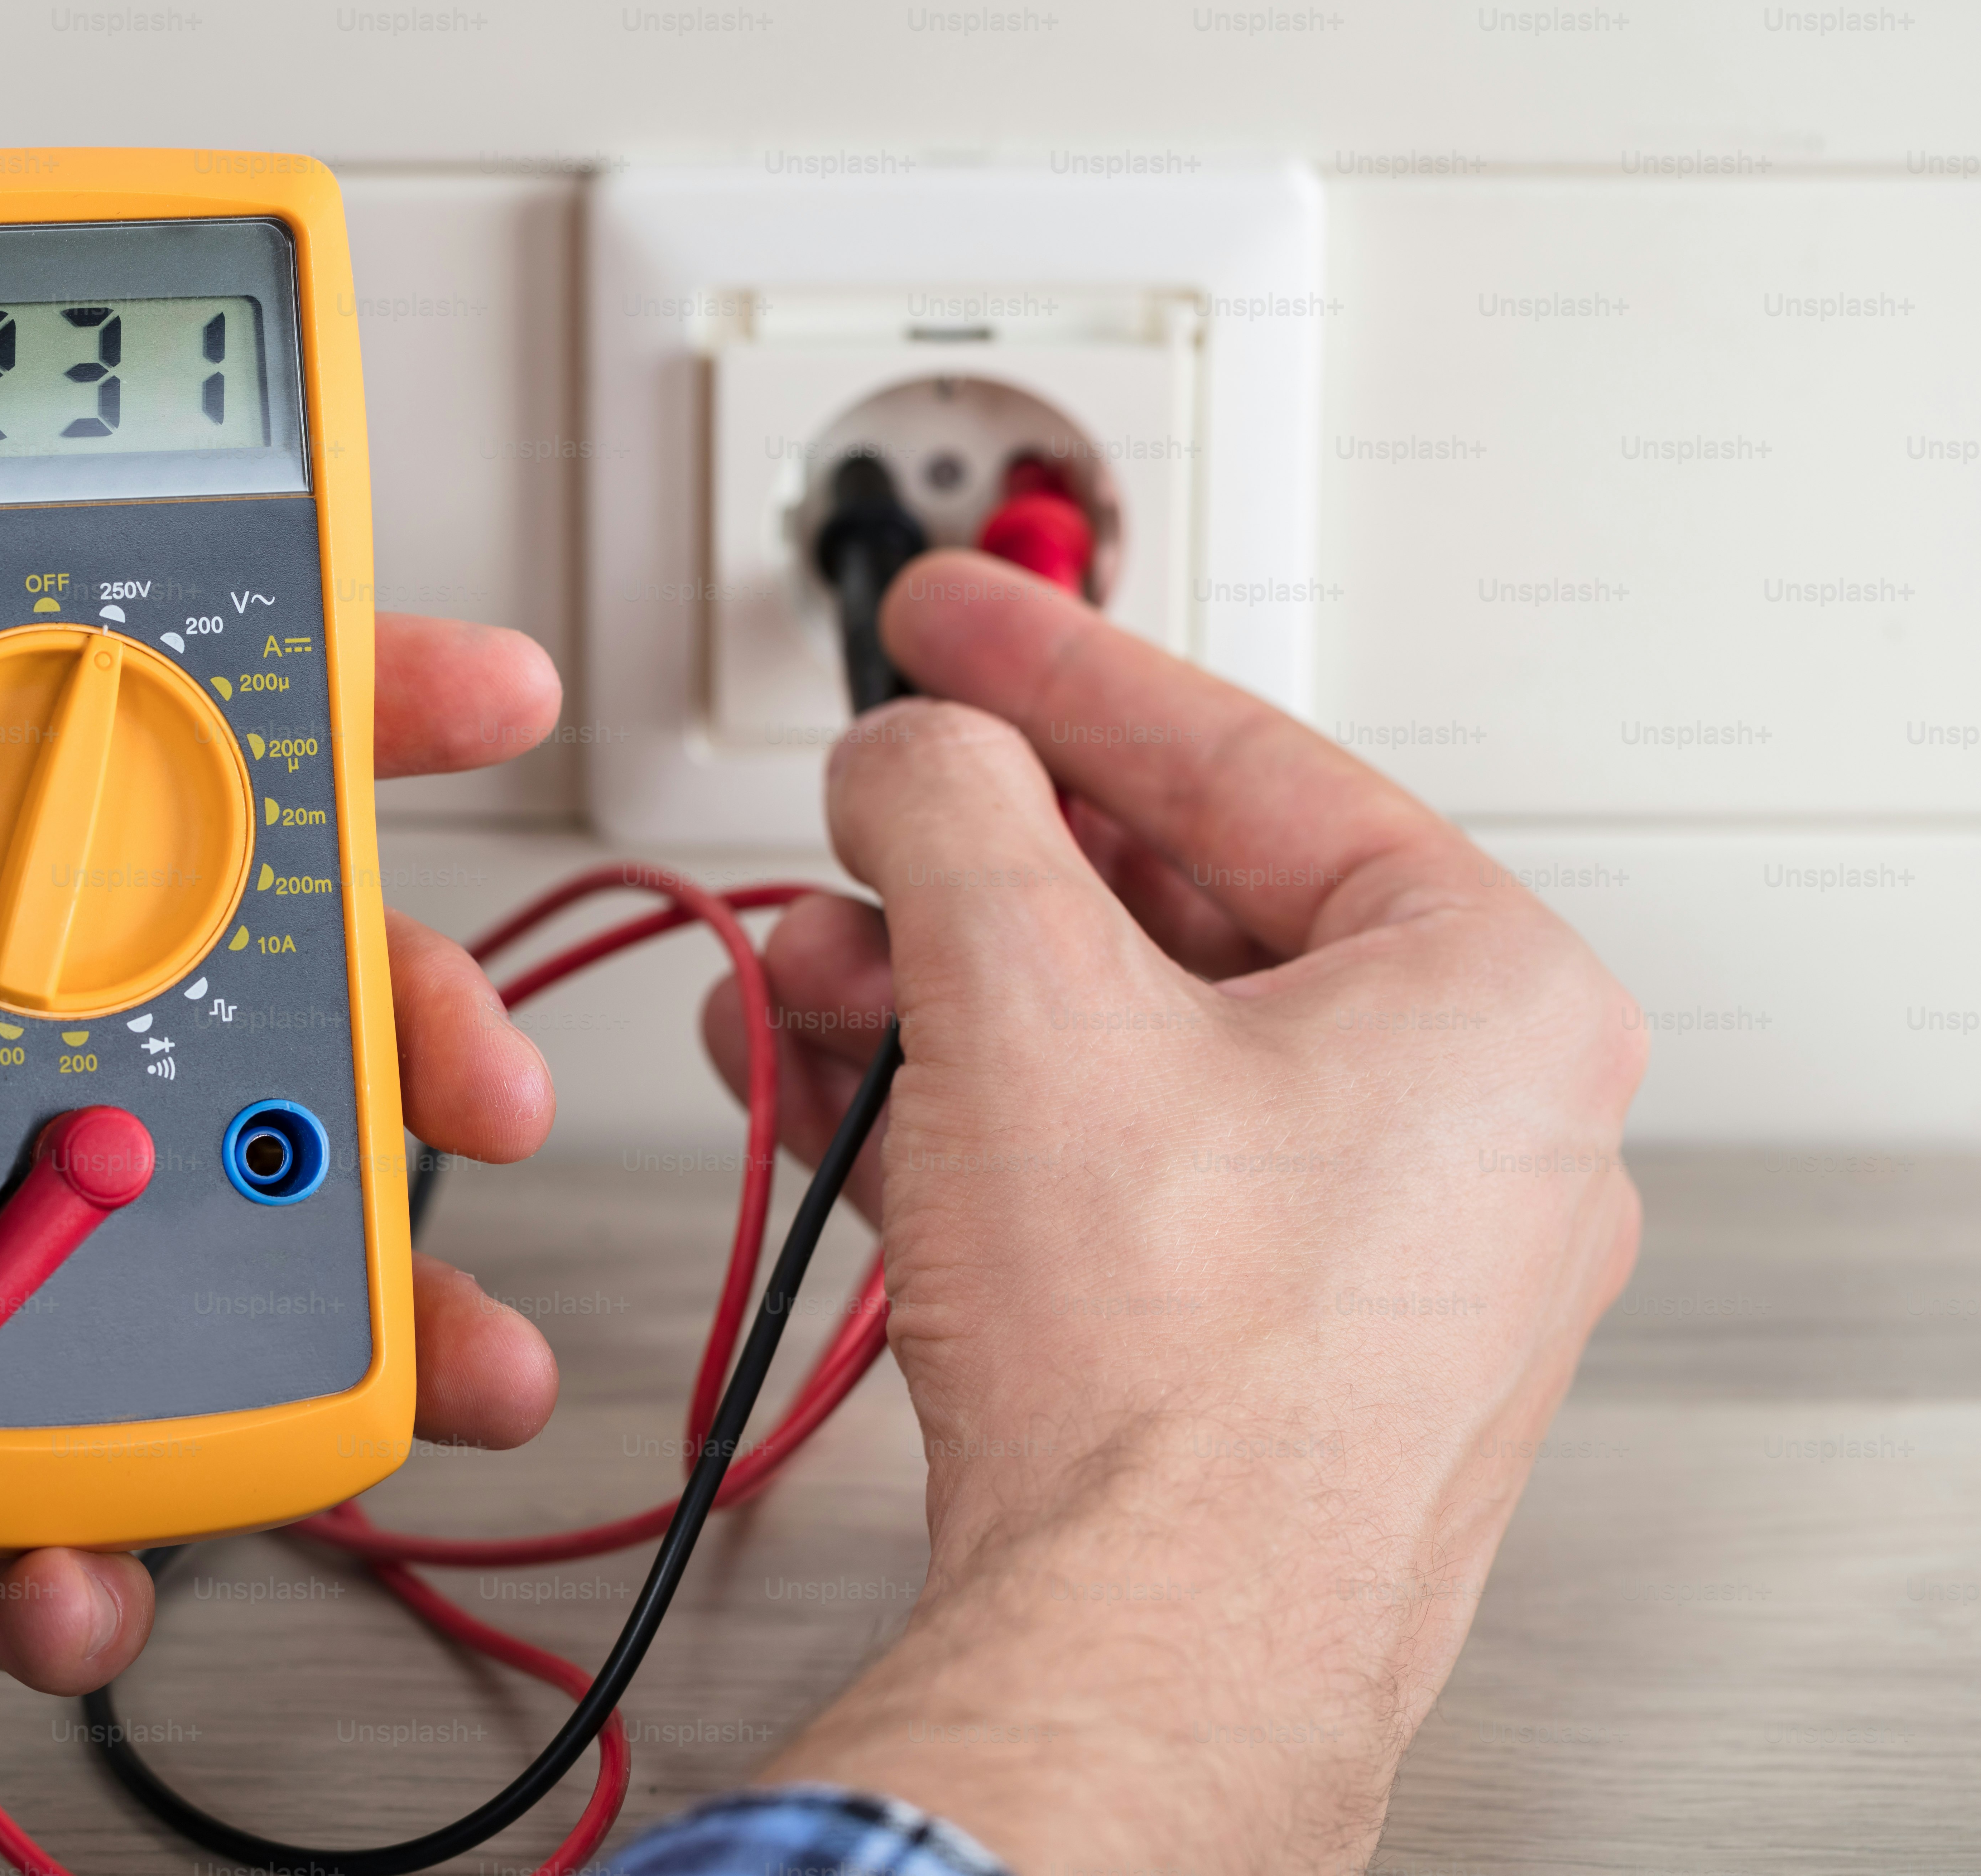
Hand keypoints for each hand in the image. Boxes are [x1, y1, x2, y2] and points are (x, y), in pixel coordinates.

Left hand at [0, 252, 561, 1815]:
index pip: (51, 803)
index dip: (257, 743)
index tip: (428, 705)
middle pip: (147, 1051)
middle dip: (350, 1056)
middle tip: (465, 1080)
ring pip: (120, 1284)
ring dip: (296, 1324)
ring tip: (421, 1363)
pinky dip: (77, 1548)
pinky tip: (105, 1554)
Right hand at [703, 550, 1644, 1868]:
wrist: (1141, 1666)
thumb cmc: (1170, 1381)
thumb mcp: (1022, 995)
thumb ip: (951, 809)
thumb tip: (912, 754)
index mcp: (1487, 995)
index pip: (1240, 758)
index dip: (1056, 667)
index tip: (953, 620)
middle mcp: (1462, 1124)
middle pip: (1164, 915)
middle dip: (962, 876)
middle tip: (854, 827)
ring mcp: (1364, 1248)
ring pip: (1115, 1052)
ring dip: (934, 1003)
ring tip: (799, 985)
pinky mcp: (1260, 1342)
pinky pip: (1104, 1172)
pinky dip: (969, 1121)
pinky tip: (835, 1096)